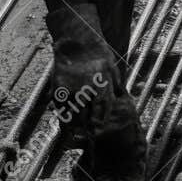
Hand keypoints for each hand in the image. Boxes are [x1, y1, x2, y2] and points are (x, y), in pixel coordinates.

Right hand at [48, 4, 125, 132]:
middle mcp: (86, 88)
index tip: (97, 130)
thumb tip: (122, 100)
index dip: (99, 122)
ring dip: (72, 124)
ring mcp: (71, 88)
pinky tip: (63, 118)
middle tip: (85, 137)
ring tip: (73, 134)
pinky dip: (61, 113)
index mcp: (102, 85)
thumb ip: (116, 88)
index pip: (102, 108)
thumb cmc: (99, 56)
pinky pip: (59, 105)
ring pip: (70, 113)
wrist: (78, 42)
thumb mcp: (113, 71)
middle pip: (85, 115)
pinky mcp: (59, 86)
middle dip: (85, 128)